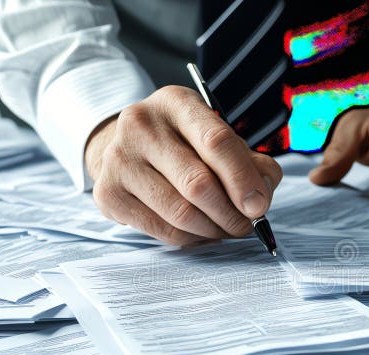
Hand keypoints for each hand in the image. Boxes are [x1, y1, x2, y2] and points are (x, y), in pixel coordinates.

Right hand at [85, 86, 282, 245]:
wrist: (127, 149)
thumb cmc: (184, 145)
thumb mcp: (217, 138)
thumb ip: (251, 163)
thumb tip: (260, 199)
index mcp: (176, 102)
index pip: (217, 142)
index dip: (243, 180)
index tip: (260, 206)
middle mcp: (141, 124)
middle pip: (198, 184)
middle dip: (231, 213)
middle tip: (246, 225)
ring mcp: (119, 159)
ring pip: (181, 213)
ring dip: (214, 230)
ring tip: (226, 229)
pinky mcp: (108, 193)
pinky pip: (163, 231)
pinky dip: (191, 239)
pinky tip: (201, 232)